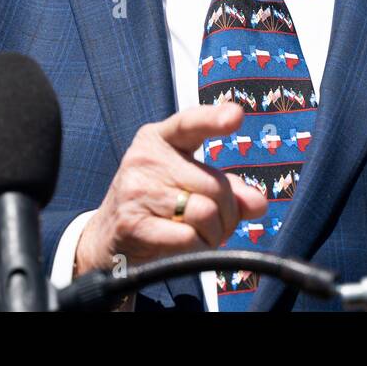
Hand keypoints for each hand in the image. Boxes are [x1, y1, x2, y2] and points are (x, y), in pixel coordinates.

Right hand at [74, 103, 267, 275]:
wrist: (108, 240)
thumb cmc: (157, 206)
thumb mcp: (189, 185)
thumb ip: (228, 189)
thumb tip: (258, 204)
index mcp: (159, 138)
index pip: (189, 123)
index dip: (213, 119)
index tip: (236, 115)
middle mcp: (145, 158)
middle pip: (215, 185)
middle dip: (227, 214)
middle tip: (217, 226)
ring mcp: (136, 190)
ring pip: (206, 214)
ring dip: (213, 235)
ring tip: (200, 237)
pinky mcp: (133, 224)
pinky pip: (189, 239)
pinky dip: (197, 249)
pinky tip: (183, 248)